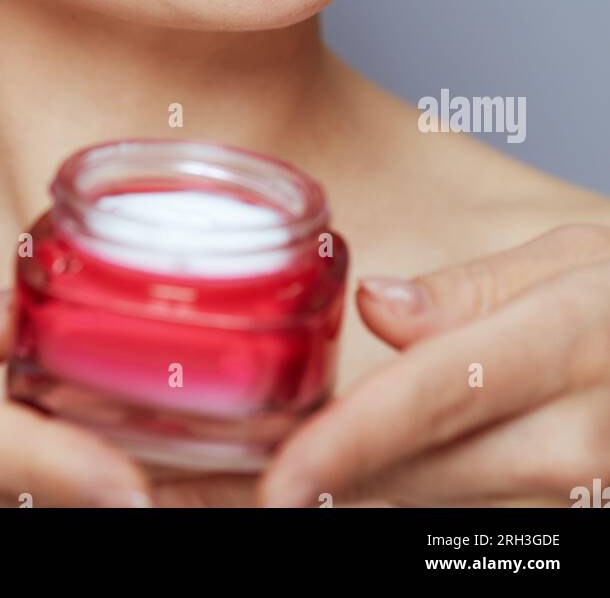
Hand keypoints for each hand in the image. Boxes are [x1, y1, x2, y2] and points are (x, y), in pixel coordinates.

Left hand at [257, 223, 609, 507]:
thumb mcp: (576, 260)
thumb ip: (470, 291)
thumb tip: (374, 307)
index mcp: (564, 344)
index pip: (434, 398)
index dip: (348, 446)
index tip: (275, 480)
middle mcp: (574, 438)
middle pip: (417, 476)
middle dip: (317, 487)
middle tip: (214, 487)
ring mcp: (580, 494)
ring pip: (432, 511)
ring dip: (349, 502)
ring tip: (253, 493)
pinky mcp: (574, 523)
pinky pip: (469, 527)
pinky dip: (397, 508)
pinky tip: (348, 493)